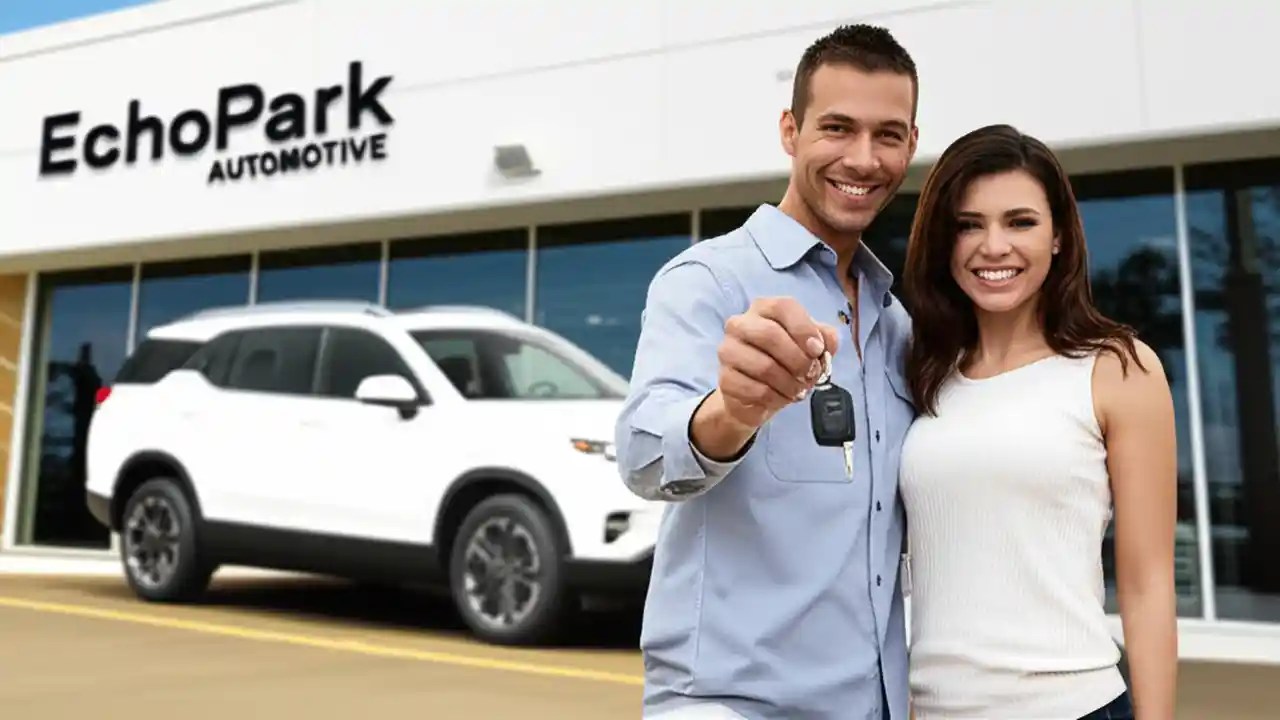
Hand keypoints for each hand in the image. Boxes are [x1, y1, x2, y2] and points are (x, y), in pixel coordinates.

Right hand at [715, 296, 840, 429]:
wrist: (757, 394)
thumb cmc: (786, 362)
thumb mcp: (811, 347)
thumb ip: (825, 338)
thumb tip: (826, 343)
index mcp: (763, 309)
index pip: (783, 307)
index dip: (804, 328)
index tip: (818, 350)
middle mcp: (740, 324)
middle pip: (770, 335)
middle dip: (798, 359)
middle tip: (810, 375)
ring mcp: (728, 351)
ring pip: (764, 366)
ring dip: (789, 383)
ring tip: (798, 390)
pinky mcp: (725, 378)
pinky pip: (755, 390)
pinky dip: (776, 398)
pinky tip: (781, 397)